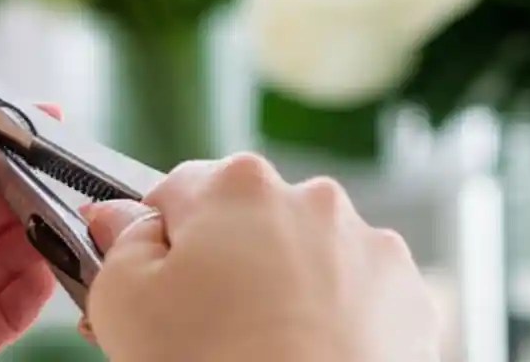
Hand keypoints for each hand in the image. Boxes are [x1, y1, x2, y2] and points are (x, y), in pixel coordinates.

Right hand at [82, 154, 439, 361]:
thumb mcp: (124, 303)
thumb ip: (118, 243)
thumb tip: (119, 216)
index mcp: (236, 184)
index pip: (174, 195)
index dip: (154, 246)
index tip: (151, 288)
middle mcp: (310, 198)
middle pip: (245, 223)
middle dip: (223, 265)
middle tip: (203, 330)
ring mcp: (369, 245)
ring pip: (305, 255)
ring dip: (282, 288)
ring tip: (261, 349)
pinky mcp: (411, 296)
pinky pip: (358, 293)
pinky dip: (335, 318)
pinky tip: (310, 356)